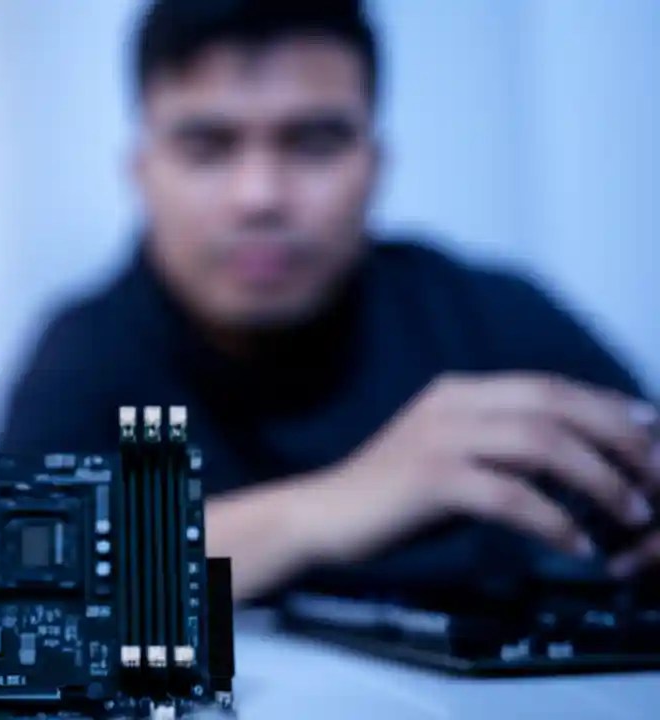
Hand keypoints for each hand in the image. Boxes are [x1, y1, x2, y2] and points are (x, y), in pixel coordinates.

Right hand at [306, 372, 657, 564]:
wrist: (322, 516)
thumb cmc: (391, 497)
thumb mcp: (450, 455)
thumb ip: (500, 446)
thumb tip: (575, 457)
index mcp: (459, 392)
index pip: (550, 386)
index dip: (608, 407)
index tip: (650, 434)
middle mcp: (452, 404)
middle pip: (555, 405)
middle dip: (617, 439)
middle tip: (654, 479)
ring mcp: (439, 438)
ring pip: (542, 444)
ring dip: (598, 480)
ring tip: (631, 515)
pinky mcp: (430, 479)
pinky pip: (511, 496)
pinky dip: (554, 521)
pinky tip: (576, 545)